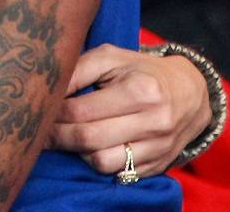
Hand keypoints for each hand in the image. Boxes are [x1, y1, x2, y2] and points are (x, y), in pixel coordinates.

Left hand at [48, 44, 211, 178]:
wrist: (190, 93)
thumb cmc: (141, 71)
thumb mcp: (112, 57)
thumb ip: (79, 68)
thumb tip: (50, 88)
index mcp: (141, 90)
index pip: (83, 110)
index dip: (55, 113)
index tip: (40, 111)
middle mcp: (153, 121)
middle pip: (90, 138)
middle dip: (58, 137)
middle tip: (40, 131)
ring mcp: (158, 147)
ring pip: (103, 162)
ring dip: (77, 153)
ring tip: (65, 139)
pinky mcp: (158, 165)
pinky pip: (119, 173)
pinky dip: (99, 163)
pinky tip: (89, 149)